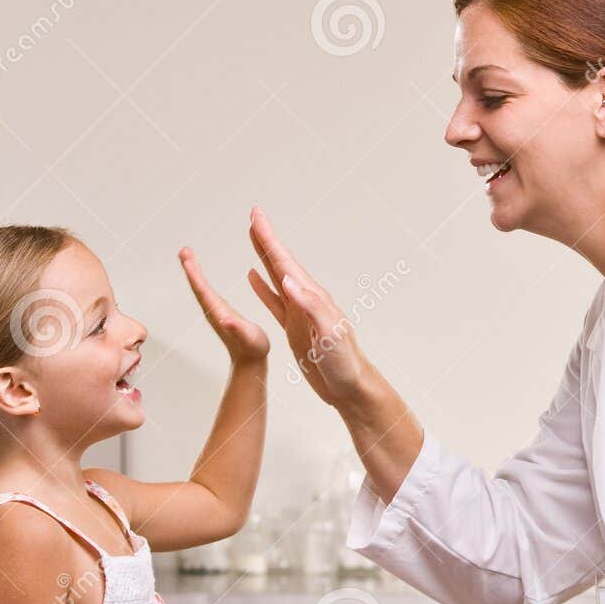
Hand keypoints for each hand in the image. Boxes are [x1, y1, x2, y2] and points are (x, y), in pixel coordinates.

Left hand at [180, 246, 269, 362]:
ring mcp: (215, 311)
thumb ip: (237, 329)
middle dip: (190, 268)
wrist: (249, 361)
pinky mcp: (219, 312)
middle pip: (197, 287)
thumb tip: (226, 319)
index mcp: (219, 314)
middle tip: (183, 250)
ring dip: (193, 271)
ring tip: (187, 255)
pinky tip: (199, 272)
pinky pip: (206, 292)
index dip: (195, 275)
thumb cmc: (252, 350)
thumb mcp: (249, 338)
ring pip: (200, 288)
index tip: (188, 259)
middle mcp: (213, 311)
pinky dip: (200, 279)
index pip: (203, 291)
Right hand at [246, 206, 369, 407]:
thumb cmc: (344, 363)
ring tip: (253, 237)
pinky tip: (255, 277)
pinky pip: (275, 302)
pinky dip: (263, 287)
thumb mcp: (329, 334)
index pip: (285, 263)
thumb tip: (287, 279)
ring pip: (276, 278)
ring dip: (264, 257)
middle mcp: (306, 301)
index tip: (256, 217)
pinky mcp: (295, 329)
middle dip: (266, 239)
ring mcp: (300, 314)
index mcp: (313, 298)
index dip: (269, 239)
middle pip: (280, 263)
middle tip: (254, 216)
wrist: (350, 387)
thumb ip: (310, 306)